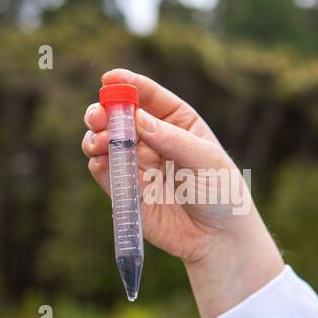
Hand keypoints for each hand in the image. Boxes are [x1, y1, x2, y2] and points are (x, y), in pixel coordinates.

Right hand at [83, 68, 284, 317]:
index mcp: (177, 122)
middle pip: (120, 116)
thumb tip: (139, 120)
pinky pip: (106, 173)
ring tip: (98, 142)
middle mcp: (153, 139)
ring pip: (106, 142)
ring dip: (96, 138)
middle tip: (97, 117)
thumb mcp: (205, 161)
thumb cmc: (221, 192)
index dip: (127, 84)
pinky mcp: (127, 190)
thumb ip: (172, 140)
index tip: (109, 78)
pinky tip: (100, 162)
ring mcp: (138, 164)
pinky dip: (98, 165)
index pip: (149, 96)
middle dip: (104, 112)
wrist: (218, 239)